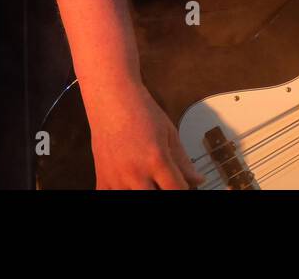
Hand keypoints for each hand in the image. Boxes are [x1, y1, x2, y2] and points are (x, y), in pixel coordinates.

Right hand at [84, 82, 206, 188]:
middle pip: (156, 197)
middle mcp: (136, 173)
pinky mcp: (101, 179)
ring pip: (136, 198)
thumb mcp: (169, 134)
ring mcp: (116, 178)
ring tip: (148, 179)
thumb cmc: (141, 111)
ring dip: (145, 190)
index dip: (184, 189)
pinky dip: (122, 191)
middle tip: (167, 181)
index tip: (185, 185)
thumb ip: (183, 161)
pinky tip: (130, 183)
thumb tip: (197, 179)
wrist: (113, 100)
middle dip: (166, 190)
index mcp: (157, 160)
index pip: (177, 190)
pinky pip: (110, 196)